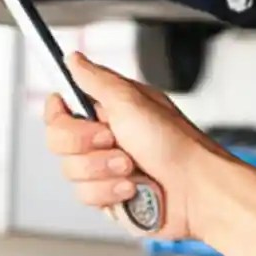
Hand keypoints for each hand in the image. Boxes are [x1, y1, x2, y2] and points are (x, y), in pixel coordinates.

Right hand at [43, 51, 228, 239]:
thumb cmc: (176, 145)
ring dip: (103, 172)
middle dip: (86, 146)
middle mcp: (102, 138)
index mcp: (107, 110)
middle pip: (58, 142)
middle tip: (114, 141)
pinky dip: (111, 193)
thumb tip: (74, 59)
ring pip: (71, 172)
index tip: (76, 114)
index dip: (59, 114)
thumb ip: (95, 80)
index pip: (59, 109)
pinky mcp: (108, 196)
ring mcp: (104, 169)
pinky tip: (134, 189)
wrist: (197, 191)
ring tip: (133, 169)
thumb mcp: (131, 101)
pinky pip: (86, 196)